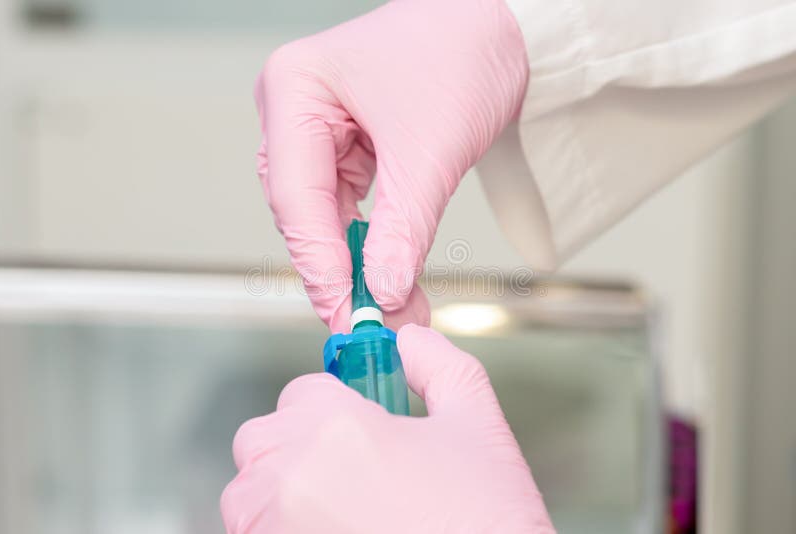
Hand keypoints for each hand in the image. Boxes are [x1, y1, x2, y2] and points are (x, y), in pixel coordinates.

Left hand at [221, 324, 554, 532]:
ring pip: (246, 495)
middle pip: (261, 439)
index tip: (357, 430)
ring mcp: (271, 530)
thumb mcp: (478, 426)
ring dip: (276, 497)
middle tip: (348, 475)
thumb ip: (442, 368)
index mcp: (335, 427)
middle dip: (296, 448)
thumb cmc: (484, 521)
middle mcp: (289, 475)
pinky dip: (276, 533)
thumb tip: (411, 342)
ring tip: (338, 514)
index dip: (334, 407)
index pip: (303, 391)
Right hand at [255, 0, 527, 331]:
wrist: (500, 29)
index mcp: (295, 89)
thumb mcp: (430, 153)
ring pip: (325, 214)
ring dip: (357, 262)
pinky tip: (391, 275)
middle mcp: (295, 107)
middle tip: (368, 322)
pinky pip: (349, 205)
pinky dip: (371, 241)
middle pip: (303, 210)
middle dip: (339, 269)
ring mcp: (317, 126)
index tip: (345, 312)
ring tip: (391, 309)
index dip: (319, 263)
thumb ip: (403, 230)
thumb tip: (385, 292)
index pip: (296, 195)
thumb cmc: (463, 54)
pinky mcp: (346, 143)